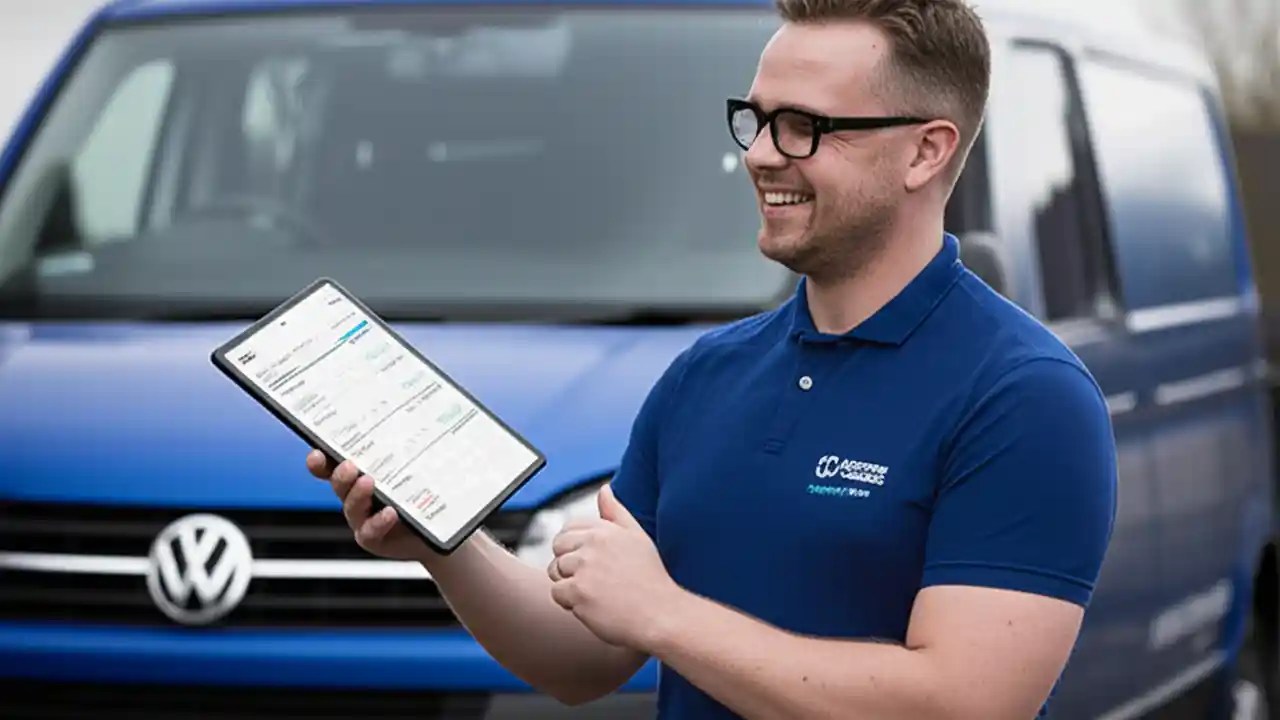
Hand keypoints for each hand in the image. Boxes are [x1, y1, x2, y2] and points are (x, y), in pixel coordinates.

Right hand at [306, 450, 430, 561]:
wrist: (439, 529)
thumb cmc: (425, 490)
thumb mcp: (417, 463)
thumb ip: (409, 445)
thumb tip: (412, 419)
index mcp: (361, 474)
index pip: (333, 465)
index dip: (321, 461)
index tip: (317, 453)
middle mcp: (357, 495)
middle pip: (340, 484)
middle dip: (340, 475)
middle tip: (349, 466)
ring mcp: (364, 518)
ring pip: (352, 507)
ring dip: (357, 495)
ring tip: (369, 483)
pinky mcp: (375, 538)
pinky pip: (370, 531)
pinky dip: (377, 522)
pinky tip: (390, 513)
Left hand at [548, 484, 684, 651]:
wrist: (661, 615)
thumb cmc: (651, 579)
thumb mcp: (638, 537)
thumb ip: (616, 512)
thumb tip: (604, 490)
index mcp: (605, 530)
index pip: (569, 528)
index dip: (573, 546)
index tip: (589, 561)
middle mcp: (593, 544)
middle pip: (557, 548)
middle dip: (568, 564)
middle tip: (593, 580)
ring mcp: (584, 568)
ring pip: (555, 571)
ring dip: (569, 584)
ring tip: (596, 593)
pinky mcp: (578, 592)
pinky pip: (557, 593)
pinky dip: (569, 602)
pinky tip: (593, 606)